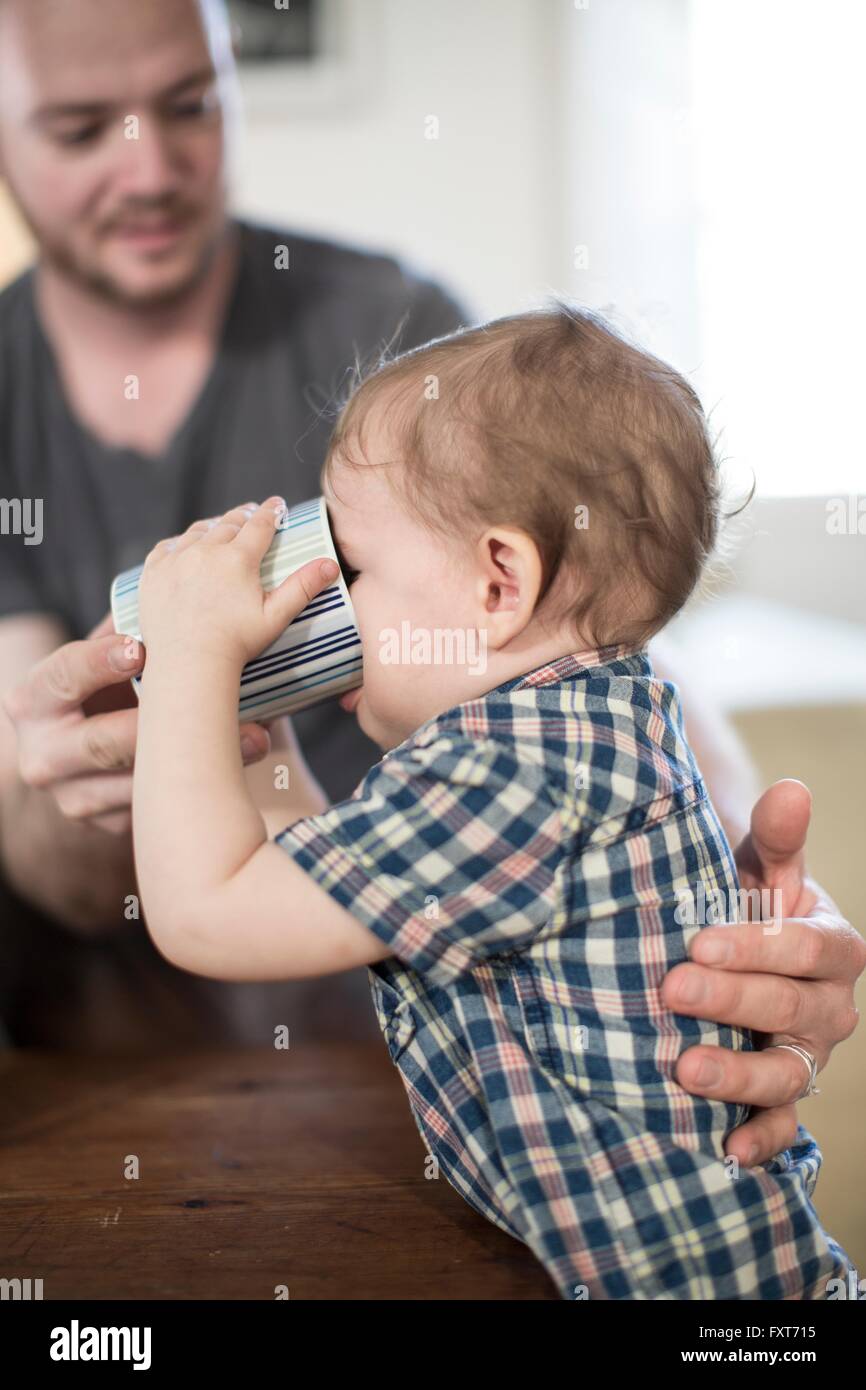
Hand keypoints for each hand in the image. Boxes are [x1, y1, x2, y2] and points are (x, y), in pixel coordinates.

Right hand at [2, 610, 272, 835]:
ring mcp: (73, 798)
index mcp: (33, 700)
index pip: (60, 676)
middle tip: (215, 698)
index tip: (141, 647)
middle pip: (100, 742)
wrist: (88, 755)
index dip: (98, 661)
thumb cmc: (105, 688)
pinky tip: (240, 769)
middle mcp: (41, 755)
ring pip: (136, 784)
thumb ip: (128, 634)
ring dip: (200, 760)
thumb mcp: (102, 660)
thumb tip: (190, 580)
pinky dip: (201, 786)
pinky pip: (156, 808)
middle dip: (162, 723)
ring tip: (256, 737)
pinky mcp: (106, 826)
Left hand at [137, 498, 338, 669]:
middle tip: (251, 513)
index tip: (276, 503)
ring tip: (220, 526)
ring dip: (212, 526)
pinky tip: (185, 545)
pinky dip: (179, 543)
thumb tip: (331, 564)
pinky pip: (167, 547)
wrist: (189, 663)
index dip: (271, 511)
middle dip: (243, 516)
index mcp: (238, 559)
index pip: (259, 524)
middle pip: (228, 523)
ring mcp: (176, 560)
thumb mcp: (275, 616)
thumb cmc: (236, 644)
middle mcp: (206, 551)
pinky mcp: (153, 573)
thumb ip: (303, 587)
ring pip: (197, 532)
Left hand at [662, 779, 864, 1164]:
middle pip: (790, 1009)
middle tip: (672, 989)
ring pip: (786, 1073)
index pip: (806, 948)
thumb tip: (791, 787)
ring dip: (739, 1077)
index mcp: (833, 946)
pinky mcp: (782, 1096)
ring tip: (684, 1071)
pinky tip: (725, 1149)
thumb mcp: (757, 868)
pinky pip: (783, 1126)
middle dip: (732, 1002)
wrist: (734, 947)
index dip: (758, 946)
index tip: (699, 941)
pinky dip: (760, 1141)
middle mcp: (830, 1007)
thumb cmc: (744, 902)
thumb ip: (775, 838)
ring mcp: (808, 1056)